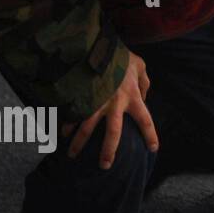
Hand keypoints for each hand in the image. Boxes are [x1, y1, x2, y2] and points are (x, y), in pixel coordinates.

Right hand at [61, 51, 157, 168]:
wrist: (98, 46)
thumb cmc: (121, 56)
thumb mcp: (139, 66)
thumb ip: (144, 81)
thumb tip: (145, 93)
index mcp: (133, 97)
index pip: (145, 121)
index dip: (150, 135)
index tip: (152, 149)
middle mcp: (115, 104)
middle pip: (113, 134)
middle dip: (108, 151)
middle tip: (105, 166)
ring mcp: (96, 102)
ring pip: (87, 129)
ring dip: (79, 143)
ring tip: (72, 155)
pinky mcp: (81, 97)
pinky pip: (72, 115)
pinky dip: (65, 124)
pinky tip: (60, 134)